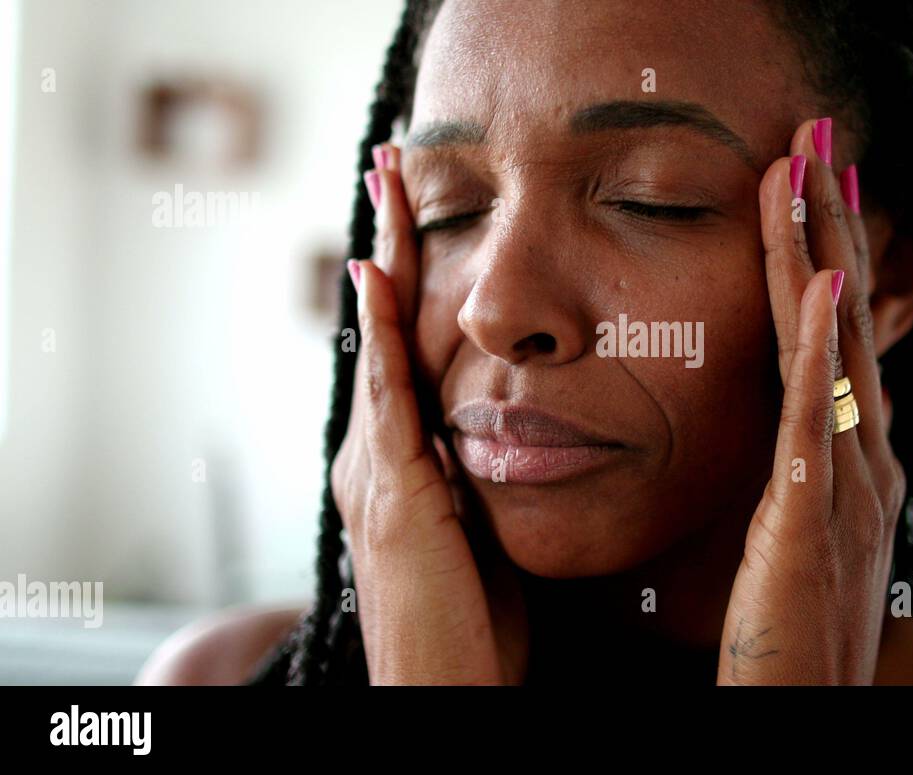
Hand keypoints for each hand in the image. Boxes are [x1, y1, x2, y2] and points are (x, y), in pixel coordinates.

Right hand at [330, 143, 526, 683]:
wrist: (449, 693)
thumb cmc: (477, 622)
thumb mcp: (485, 528)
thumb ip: (487, 474)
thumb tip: (508, 429)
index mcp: (404, 461)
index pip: (406, 347)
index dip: (408, 277)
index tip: (417, 208)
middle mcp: (378, 454)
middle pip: (382, 326)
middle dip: (387, 241)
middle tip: (389, 161)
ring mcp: (376, 470)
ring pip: (377, 342)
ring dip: (381, 256)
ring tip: (385, 181)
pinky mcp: (392, 493)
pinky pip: (386, 397)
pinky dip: (376, 333)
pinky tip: (375, 272)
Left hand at [717, 119, 904, 683]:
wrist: (802, 715)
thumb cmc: (787, 642)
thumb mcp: (792, 542)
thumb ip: (789, 480)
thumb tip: (777, 431)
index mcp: (851, 468)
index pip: (835, 342)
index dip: (826, 260)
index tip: (813, 187)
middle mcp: (862, 466)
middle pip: (843, 326)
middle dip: (830, 228)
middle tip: (817, 138)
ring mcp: (846, 490)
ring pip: (830, 350)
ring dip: (821, 256)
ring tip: (809, 171)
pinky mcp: (811, 521)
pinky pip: (816, 420)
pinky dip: (823, 349)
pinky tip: (822, 286)